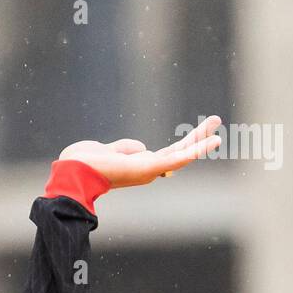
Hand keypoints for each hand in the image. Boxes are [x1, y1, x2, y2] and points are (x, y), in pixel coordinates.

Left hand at [58, 115, 222, 187]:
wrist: (73, 170)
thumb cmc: (83, 163)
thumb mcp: (108, 150)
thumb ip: (125, 148)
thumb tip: (141, 147)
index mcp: (137, 167)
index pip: (165, 155)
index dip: (182, 146)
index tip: (197, 136)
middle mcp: (146, 171)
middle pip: (178, 152)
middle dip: (197, 138)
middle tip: (215, 122)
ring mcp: (150, 170)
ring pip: (182, 154)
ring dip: (202, 140)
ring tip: (219, 127)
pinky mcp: (151, 168)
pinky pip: (179, 158)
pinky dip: (197, 150)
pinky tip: (214, 141)